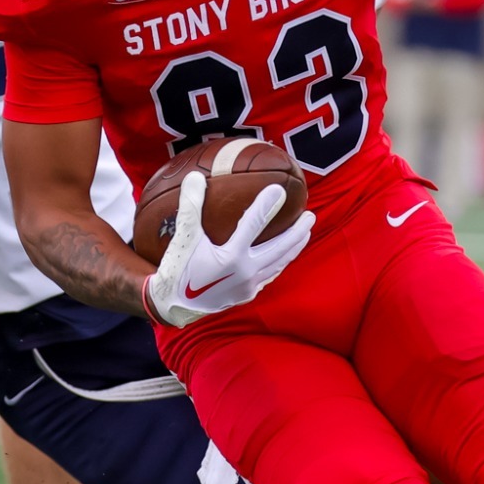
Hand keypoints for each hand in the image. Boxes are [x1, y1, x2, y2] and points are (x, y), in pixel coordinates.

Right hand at [144, 172, 313, 326]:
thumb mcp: (183, 238)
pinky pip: (271, 275)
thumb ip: (190, 207)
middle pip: (280, 248)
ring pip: (279, 263)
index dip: (267, 205)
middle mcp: (245, 271)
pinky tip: (284, 257)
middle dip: (298, 231)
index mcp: (231, 256)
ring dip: (294, 247)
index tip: (280, 189)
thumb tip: (196, 177)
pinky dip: (281, 263)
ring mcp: (249, 285)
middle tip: (310, 216)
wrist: (173, 306)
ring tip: (306, 233)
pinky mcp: (248, 294)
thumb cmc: (178, 269)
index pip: (253, 224)